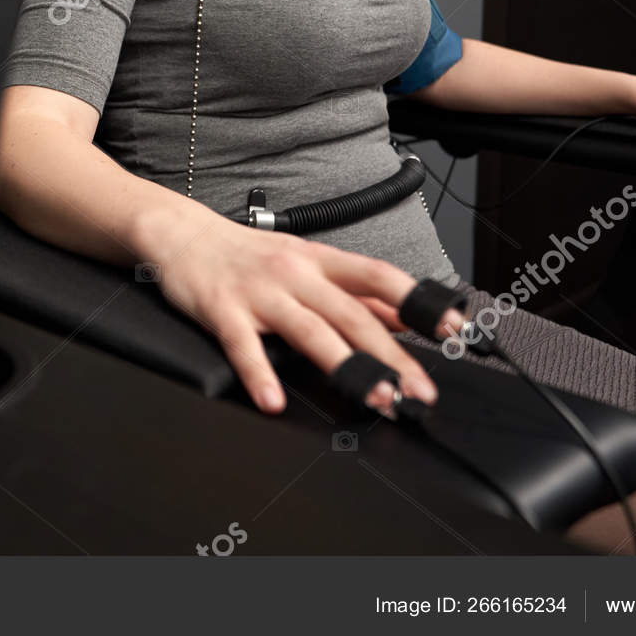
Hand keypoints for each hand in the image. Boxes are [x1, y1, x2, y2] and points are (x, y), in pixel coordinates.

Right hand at [143, 210, 465, 415]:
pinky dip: (260, 375)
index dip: (418, 303)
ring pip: (310, 329)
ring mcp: (260, 291)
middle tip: (419, 390)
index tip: (451, 330)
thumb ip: (354, 292)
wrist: (183, 235)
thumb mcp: (307, 262)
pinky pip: (244, 346)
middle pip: (352, 313)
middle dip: (392, 354)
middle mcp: (296, 273)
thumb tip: (404, 318)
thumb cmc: (248, 255)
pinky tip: (273, 401)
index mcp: (320, 261)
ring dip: (346, 366)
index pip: (380, 277)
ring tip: (374, 398)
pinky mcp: (223, 309)